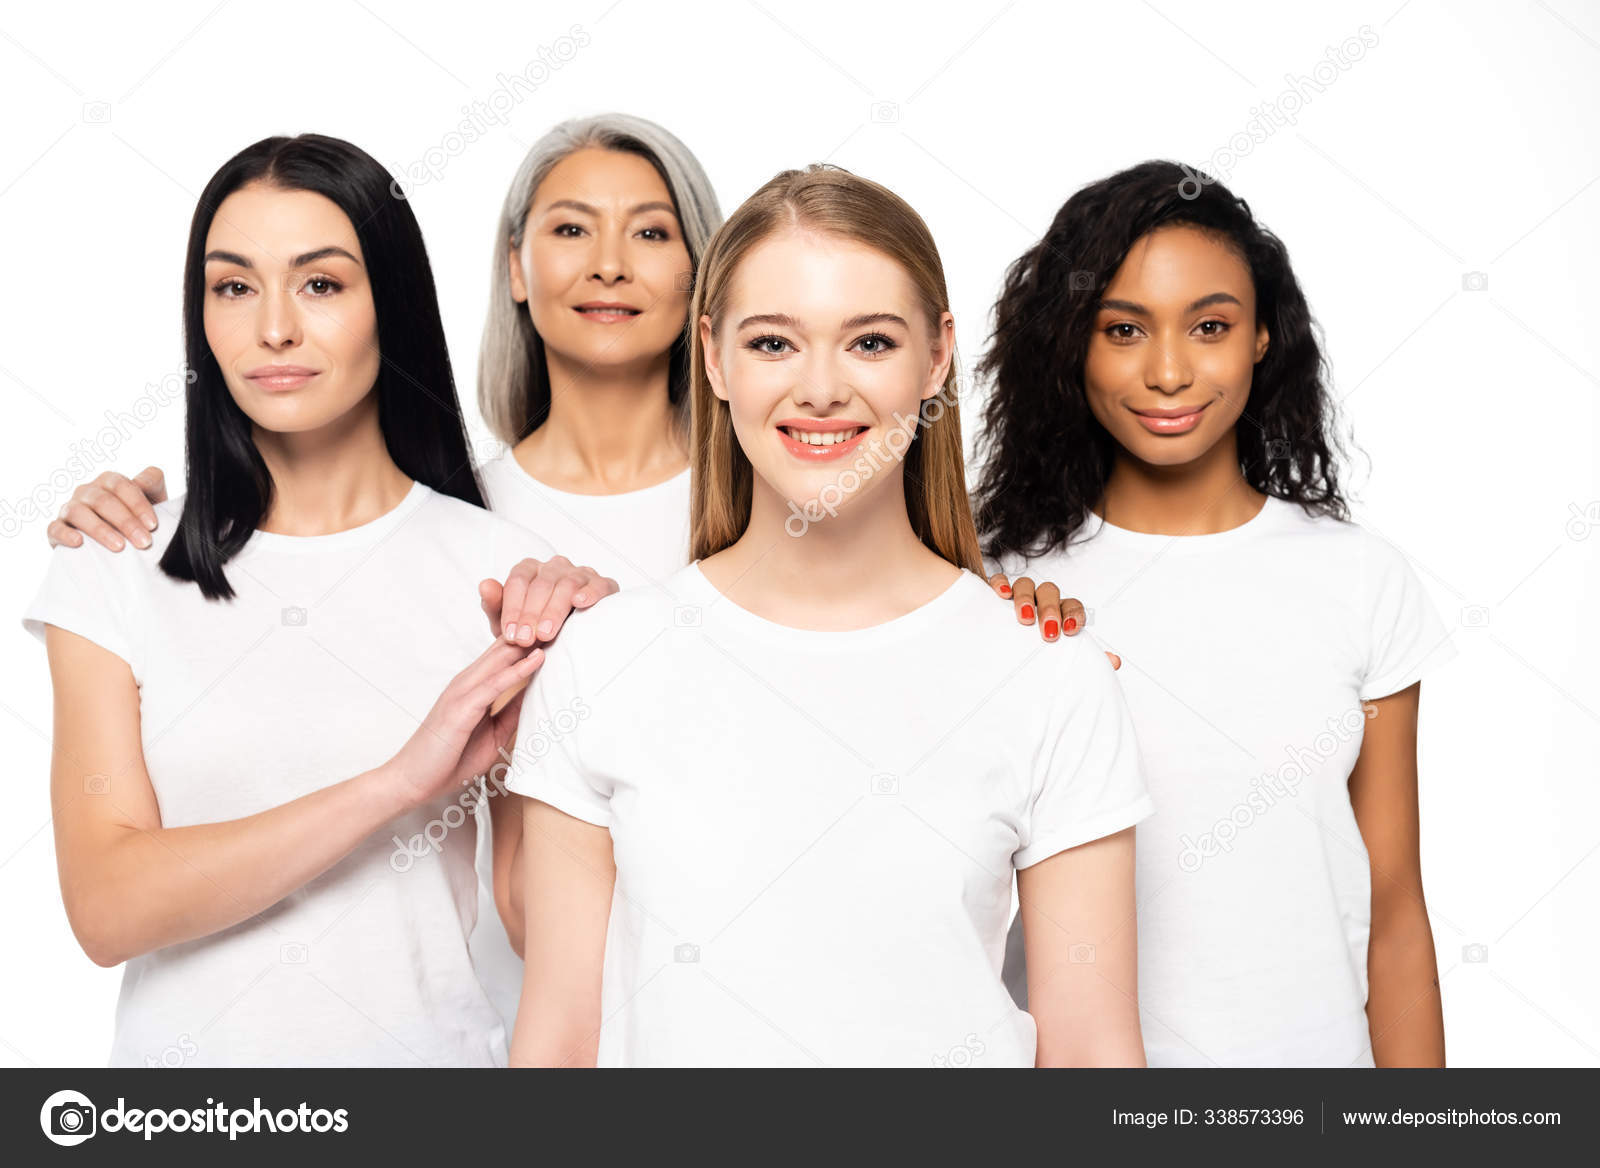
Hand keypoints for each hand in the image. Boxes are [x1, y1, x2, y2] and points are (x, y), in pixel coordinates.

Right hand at [47, 467, 167, 549]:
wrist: (124, 540)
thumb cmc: (139, 516)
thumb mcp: (152, 497)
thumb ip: (151, 482)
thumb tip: (142, 482)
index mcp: (108, 481)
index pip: (120, 486)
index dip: (138, 504)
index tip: (153, 525)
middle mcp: (87, 491)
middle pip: (102, 501)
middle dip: (125, 522)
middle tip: (143, 542)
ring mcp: (70, 508)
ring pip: (78, 512)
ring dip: (100, 530)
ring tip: (119, 547)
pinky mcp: (57, 528)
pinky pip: (55, 528)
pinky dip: (65, 534)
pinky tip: (79, 542)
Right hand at [387, 638, 543, 808]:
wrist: (413, 781)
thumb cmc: (449, 759)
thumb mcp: (493, 733)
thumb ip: (511, 712)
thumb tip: (535, 695)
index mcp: (473, 685)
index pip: (504, 654)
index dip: (530, 640)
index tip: (559, 627)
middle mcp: (467, 681)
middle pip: (504, 648)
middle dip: (532, 631)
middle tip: (564, 614)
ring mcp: (462, 691)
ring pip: (500, 659)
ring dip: (529, 642)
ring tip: (557, 625)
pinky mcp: (461, 707)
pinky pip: (494, 684)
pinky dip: (517, 670)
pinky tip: (538, 659)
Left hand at [479, 555, 618, 645]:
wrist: (562, 639)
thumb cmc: (532, 629)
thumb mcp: (507, 623)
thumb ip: (494, 605)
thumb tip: (485, 584)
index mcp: (528, 570)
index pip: (518, 581)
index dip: (513, 608)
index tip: (511, 635)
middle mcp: (553, 566)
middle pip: (542, 584)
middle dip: (531, 614)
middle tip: (526, 640)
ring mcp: (579, 573)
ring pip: (567, 584)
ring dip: (555, 609)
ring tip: (546, 633)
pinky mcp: (601, 584)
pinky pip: (597, 584)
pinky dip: (589, 591)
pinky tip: (580, 603)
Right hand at [987, 572, 1120, 669]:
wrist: (1007, 655)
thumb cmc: (1040, 655)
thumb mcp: (1062, 658)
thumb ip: (1087, 659)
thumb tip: (1114, 662)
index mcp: (1060, 614)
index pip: (1073, 606)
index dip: (1074, 615)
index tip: (1070, 631)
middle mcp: (1041, 601)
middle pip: (1050, 592)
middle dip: (1051, 609)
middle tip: (1048, 631)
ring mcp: (1020, 596)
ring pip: (1026, 584)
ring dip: (1026, 599)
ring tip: (1024, 618)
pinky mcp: (996, 595)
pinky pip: (999, 581)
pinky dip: (1000, 583)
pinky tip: (1001, 594)